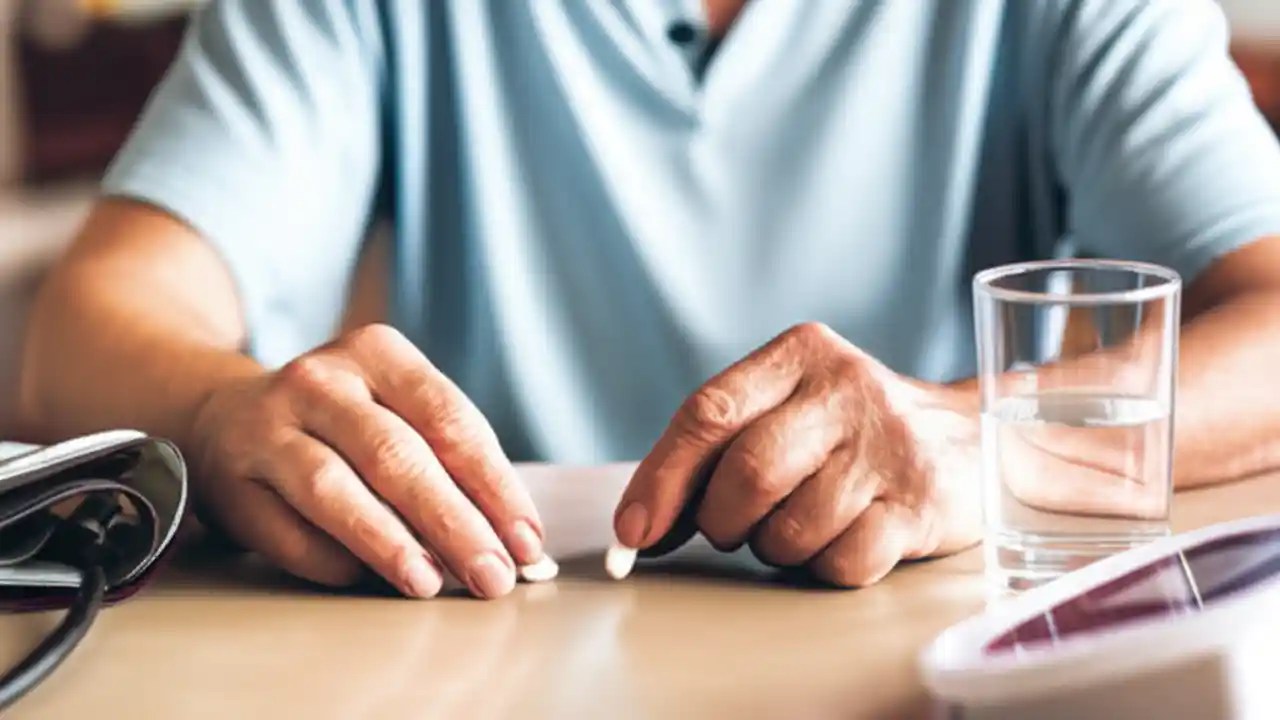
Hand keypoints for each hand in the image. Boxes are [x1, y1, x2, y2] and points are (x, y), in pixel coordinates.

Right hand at [188, 323, 543, 598]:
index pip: (449, 419)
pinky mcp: (232, 480)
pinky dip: (333, 561)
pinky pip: (288, 531)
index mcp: (378, 353)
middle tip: (493, 576)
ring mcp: (267, 426)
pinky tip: (368, 581)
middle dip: (454, 523)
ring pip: (336, 489)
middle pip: (397, 455)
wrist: (227, 416)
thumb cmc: (345, 423)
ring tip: (431, 583)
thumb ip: (454, 465)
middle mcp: (320, 380)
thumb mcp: (398, 412)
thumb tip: (515, 543)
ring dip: (390, 543)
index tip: (526, 542)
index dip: (494, 485)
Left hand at [613, 323, 981, 586]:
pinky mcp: (923, 504)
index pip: (709, 413)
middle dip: (723, 521)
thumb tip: (640, 527)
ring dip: (778, 547)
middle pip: (747, 475)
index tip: (634, 532)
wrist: (971, 441)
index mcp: (801, 354)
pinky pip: (842, 563)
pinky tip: (845, 538)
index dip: (660, 479)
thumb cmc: (849, 434)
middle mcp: (848, 389)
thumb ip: (714, 451)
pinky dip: (825, 567)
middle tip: (734, 528)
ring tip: (801, 524)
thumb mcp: (787, 410)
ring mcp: (890, 446)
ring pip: (791, 529)